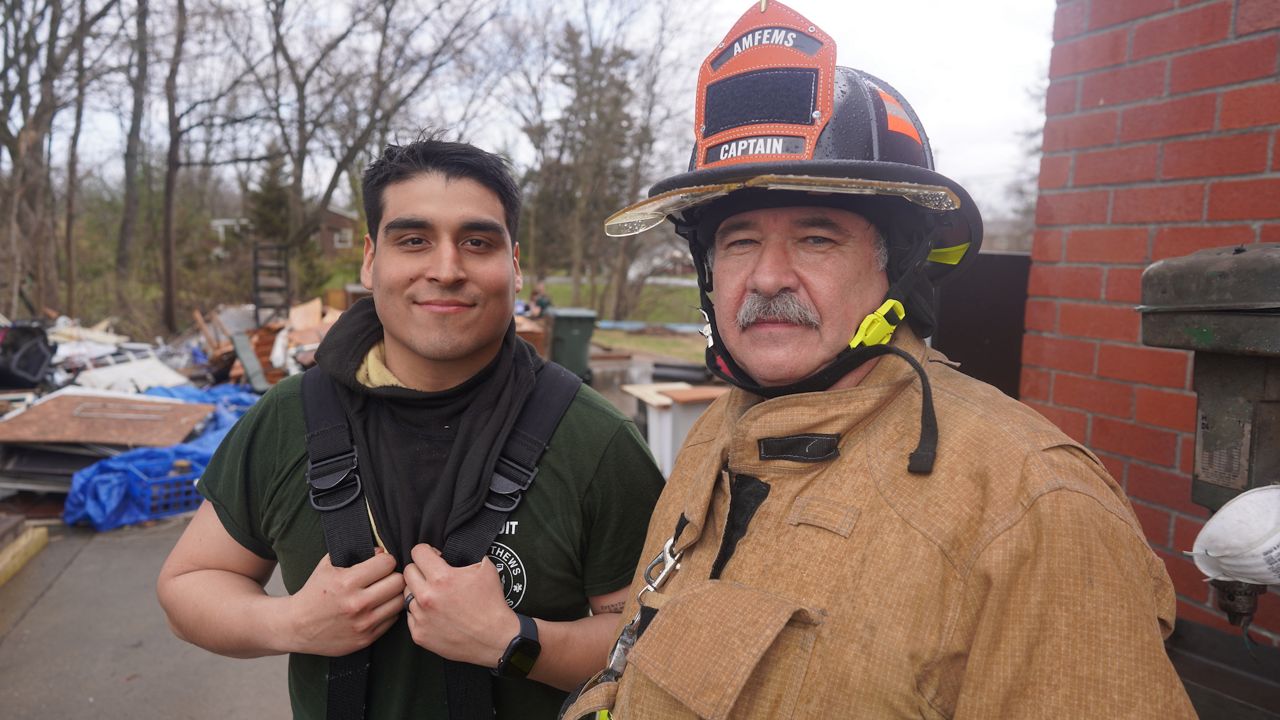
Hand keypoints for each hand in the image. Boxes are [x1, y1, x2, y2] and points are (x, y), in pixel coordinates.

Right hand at [282, 549, 404, 656]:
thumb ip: (353, 553)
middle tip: (384, 577)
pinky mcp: (366, 639)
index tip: (380, 563)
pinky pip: (393, 619)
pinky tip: (377, 607)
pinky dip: (388, 611)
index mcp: (347, 582)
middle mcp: (358, 604)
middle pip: (398, 582)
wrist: (296, 627)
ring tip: (383, 592)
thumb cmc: (314, 593)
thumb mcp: (327, 566)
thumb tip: (382, 550)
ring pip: (400, 601)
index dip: (385, 560)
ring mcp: (363, 623)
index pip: (387, 563)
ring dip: (394, 594)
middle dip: (393, 575)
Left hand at [403, 543, 520, 666]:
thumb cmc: (491, 604)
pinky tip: (435, 614)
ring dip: (419, 592)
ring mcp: (421, 617)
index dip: (427, 551)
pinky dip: (420, 613)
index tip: (433, 556)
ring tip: (435, 597)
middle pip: (408, 572)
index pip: (417, 552)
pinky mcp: (419, 634)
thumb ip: (466, 556)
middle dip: (420, 570)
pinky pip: (410, 616)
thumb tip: (453, 552)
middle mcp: (427, 597)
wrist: (495, 639)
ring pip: (407, 595)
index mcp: (442, 578)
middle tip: (433, 576)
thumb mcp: (486, 569)